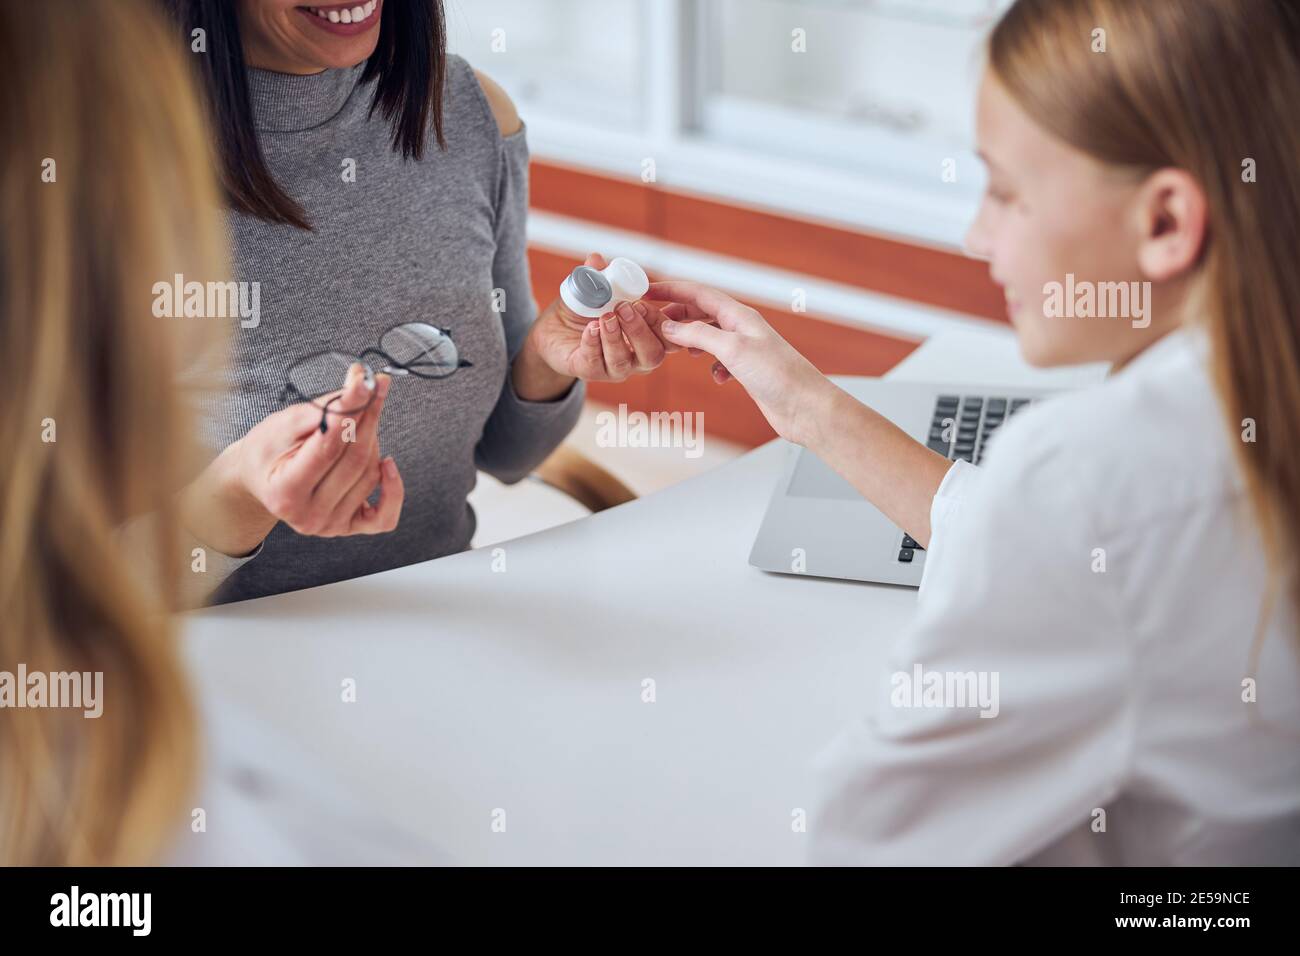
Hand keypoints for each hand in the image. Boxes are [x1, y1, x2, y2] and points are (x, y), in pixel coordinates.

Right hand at [185, 364, 404, 555]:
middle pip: (353, 461)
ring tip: (357, 424)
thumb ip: (323, 408)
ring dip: (371, 441)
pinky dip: (394, 488)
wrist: (261, 478)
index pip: (327, 448)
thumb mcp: (283, 424)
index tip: (364, 383)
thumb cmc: (268, 450)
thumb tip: (359, 383)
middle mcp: (309, 517)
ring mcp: (331, 526)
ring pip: (369, 475)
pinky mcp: (350, 528)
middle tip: (372, 387)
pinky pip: (386, 516)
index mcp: (285, 493)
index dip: (350, 413)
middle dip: (367, 418)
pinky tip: (388, 463)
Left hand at [514, 253, 675, 399]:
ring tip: (605, 317)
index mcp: (647, 338)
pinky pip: (594, 363)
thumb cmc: (584, 312)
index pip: (667, 338)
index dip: (659, 322)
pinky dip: (593, 343)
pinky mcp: (589, 373)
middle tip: (625, 308)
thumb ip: (599, 277)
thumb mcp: (593, 291)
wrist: (553, 331)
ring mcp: (613, 369)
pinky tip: (589, 328)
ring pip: (623, 362)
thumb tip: (596, 259)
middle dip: (640, 331)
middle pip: (653, 354)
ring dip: (615, 337)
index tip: (641, 302)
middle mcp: (636, 358)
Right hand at [650, 280, 832, 446]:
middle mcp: (743, 328)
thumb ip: (699, 336)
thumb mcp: (732, 350)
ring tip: (673, 348)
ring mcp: (746, 349)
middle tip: (651, 321)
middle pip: (702, 312)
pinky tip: (715, 376)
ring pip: (709, 336)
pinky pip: (721, 359)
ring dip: (690, 339)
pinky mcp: (749, 370)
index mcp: (740, 316)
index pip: (699, 293)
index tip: (647, 290)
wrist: (805, 407)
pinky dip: (711, 364)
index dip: (672, 289)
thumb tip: (670, 327)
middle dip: (676, 314)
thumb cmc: (779, 376)